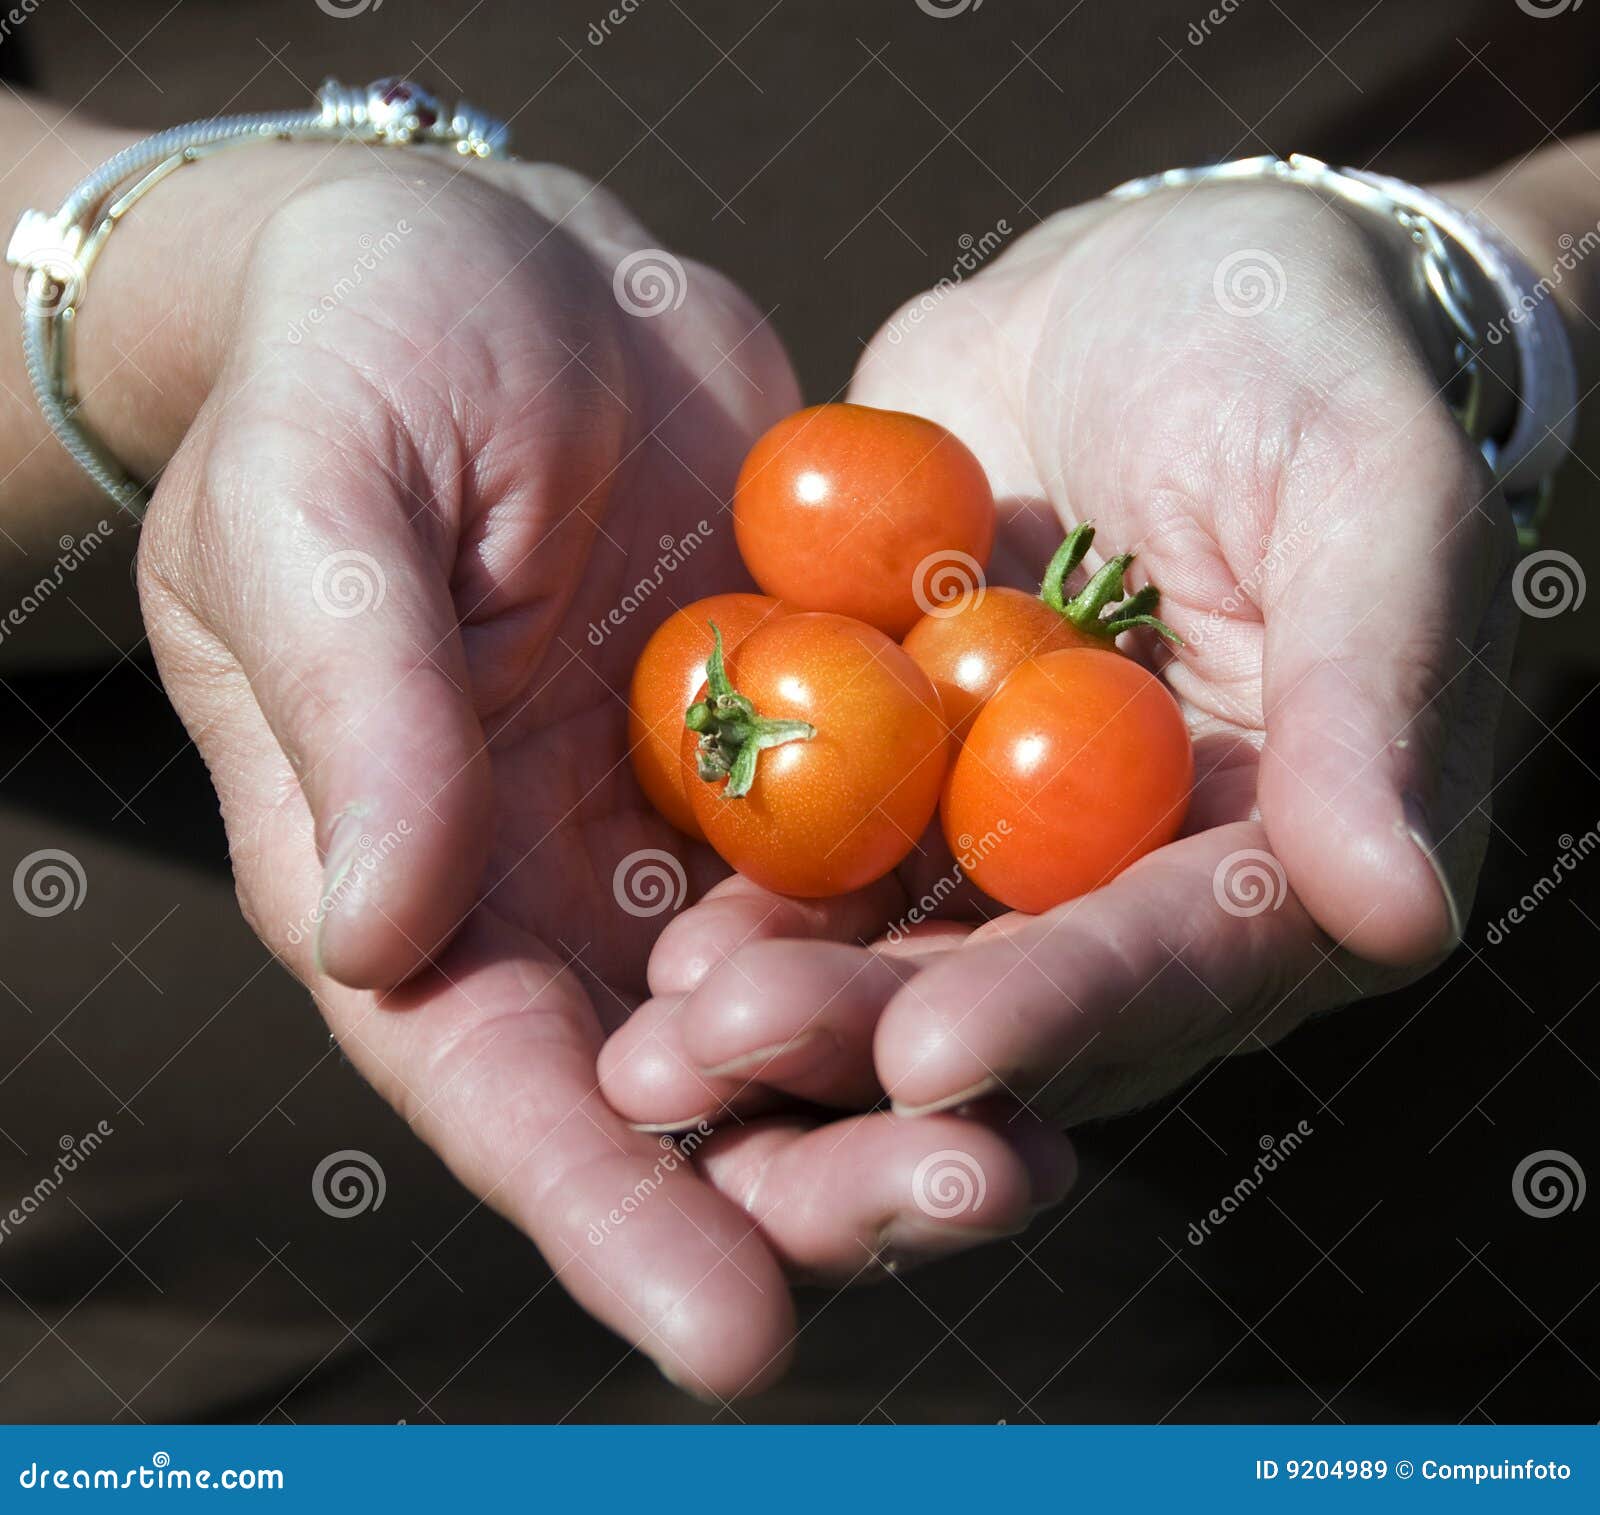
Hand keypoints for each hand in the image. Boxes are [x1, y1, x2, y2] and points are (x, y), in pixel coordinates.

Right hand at [134, 152, 1074, 1398]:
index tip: (734, 1337)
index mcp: (410, 873)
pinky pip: (886, 855)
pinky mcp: (801, 733)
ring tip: (1038, 1153)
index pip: (499, 1084)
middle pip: (684, 1087)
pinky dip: (961, 930)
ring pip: (807, 1001)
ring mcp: (689, 814)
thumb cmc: (349, 360)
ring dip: (916, 1088)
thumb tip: (383, 938)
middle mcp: (557, 884)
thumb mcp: (318, 507)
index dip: (605, 1214)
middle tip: (962, 1209)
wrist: (492, 256)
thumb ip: (354, 714)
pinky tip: (1071, 980)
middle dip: (813, 1174)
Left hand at [600, 181, 1516, 1134]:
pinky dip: (731, 893)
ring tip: (650, 1039)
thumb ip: (1375, 694)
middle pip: (1003, 994)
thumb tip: (1401, 910)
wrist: (1136, 290)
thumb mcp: (1363, 492)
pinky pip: (808, 846)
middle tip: (721, 1056)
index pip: (1173, 960)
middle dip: (861, 1042)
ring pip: (886, 949)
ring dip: (772, 1005)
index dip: (1056, 1014)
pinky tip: (636, 933)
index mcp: (1275, 852)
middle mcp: (1128, 878)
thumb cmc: (1295, 364)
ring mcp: (996, 834)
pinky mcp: (892, 771)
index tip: (930, 1060)